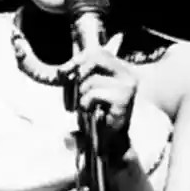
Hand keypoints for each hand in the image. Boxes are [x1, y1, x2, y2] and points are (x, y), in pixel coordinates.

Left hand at [65, 32, 134, 162]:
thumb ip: (77, 75)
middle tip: (75, 90)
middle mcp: (127, 74)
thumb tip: (62, 70)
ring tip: (86, 106)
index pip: (98, 51)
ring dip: (81, 95)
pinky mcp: (122, 99)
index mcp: (120, 68)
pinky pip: (93, 94)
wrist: (111, 139)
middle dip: (79, 74)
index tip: (64, 72)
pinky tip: (91, 111)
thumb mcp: (85, 88)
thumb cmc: (96, 111)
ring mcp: (127, 86)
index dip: (78, 59)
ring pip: (90, 80)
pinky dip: (85, 103)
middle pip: (95, 58)